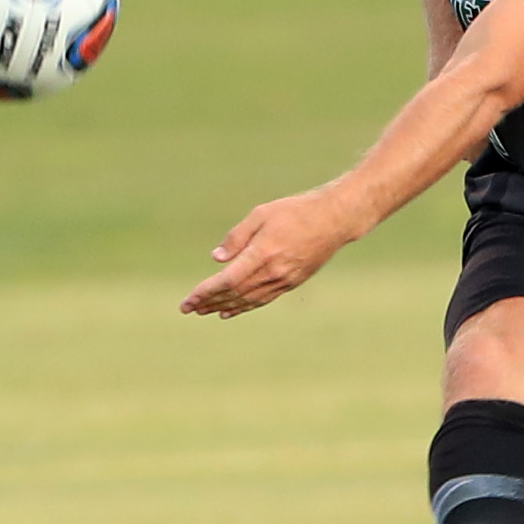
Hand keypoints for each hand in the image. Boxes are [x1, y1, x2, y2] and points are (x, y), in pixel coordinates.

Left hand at [179, 187, 364, 318]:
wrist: (334, 220)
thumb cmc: (296, 211)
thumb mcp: (262, 214)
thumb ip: (237, 237)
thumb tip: (216, 258)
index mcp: (262, 253)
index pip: (227, 280)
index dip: (205, 292)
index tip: (189, 300)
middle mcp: (273, 272)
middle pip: (234, 294)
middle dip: (209, 302)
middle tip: (188, 309)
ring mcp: (283, 280)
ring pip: (247, 300)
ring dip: (223, 306)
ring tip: (204, 311)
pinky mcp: (291, 282)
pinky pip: (262, 300)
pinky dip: (243, 307)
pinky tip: (229, 311)